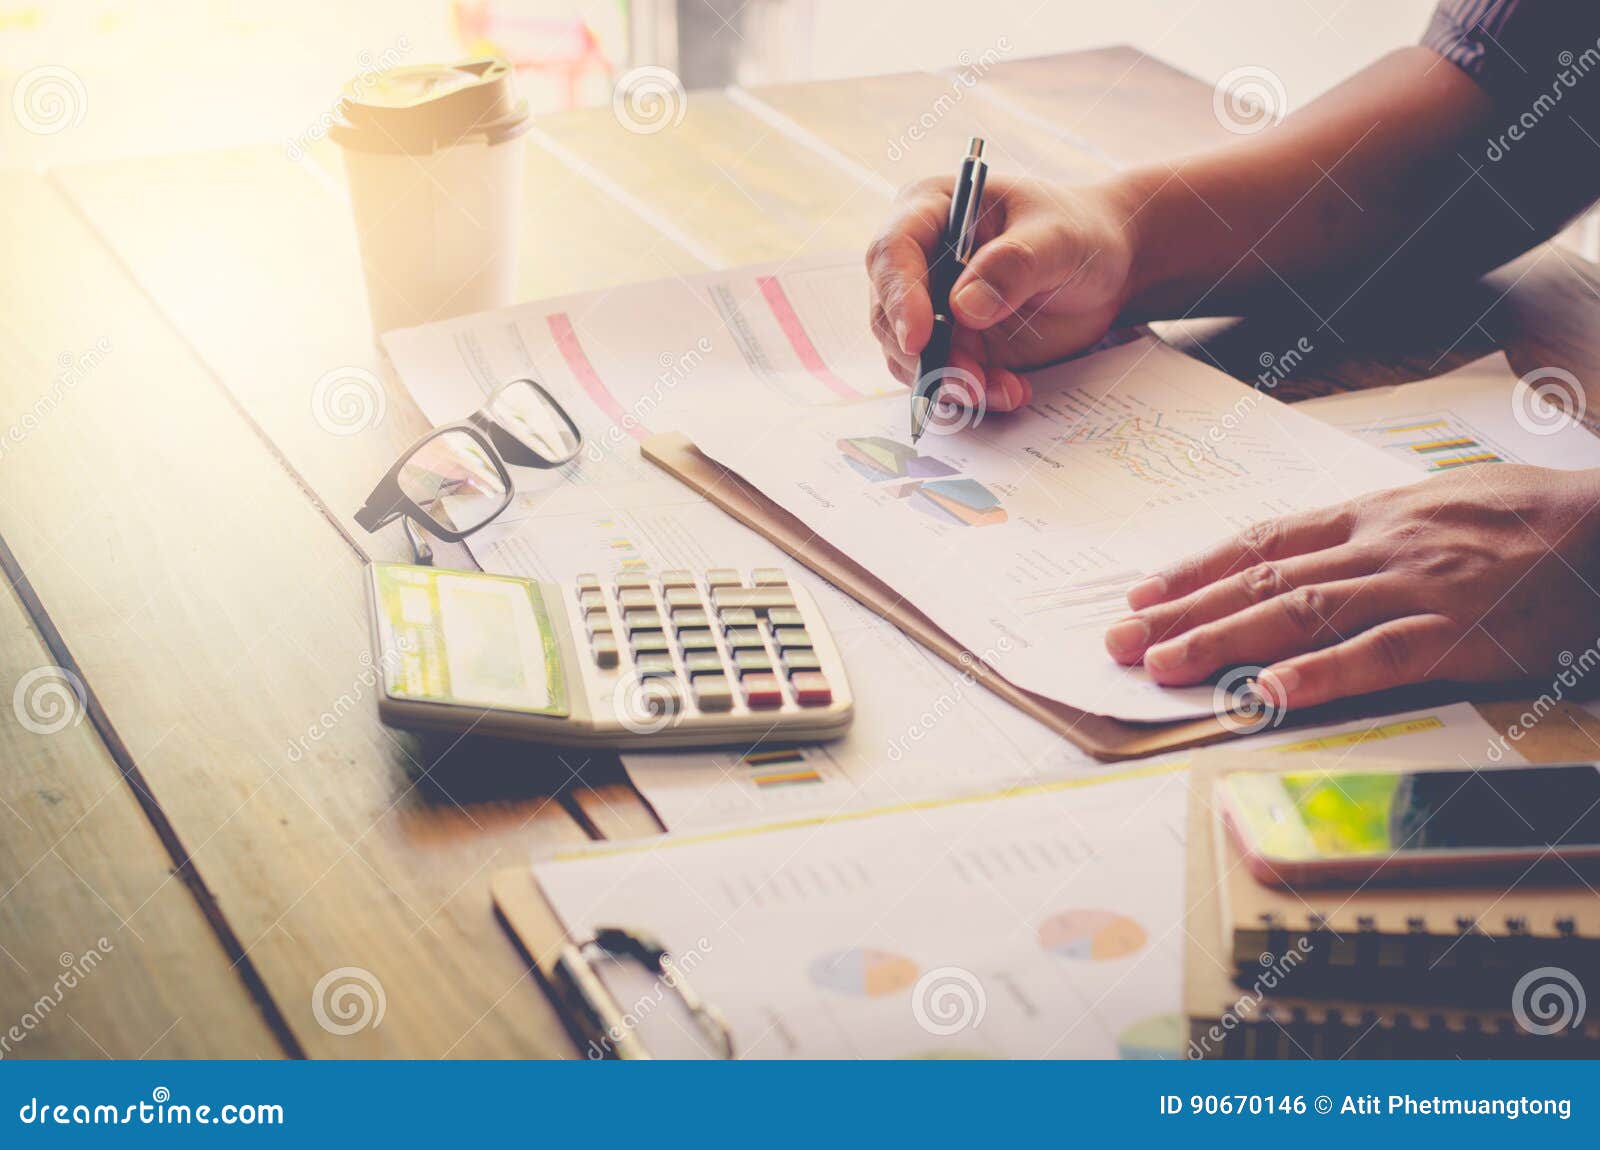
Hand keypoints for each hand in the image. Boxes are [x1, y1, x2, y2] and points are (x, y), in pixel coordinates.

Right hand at [866, 175, 1135, 412]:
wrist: (1104, 267)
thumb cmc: (1079, 232)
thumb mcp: (1058, 239)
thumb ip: (1014, 265)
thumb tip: (963, 308)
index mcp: (932, 209)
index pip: (892, 251)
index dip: (900, 296)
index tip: (920, 338)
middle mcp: (919, 259)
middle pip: (889, 314)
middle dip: (926, 356)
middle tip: (970, 380)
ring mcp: (930, 306)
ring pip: (911, 357)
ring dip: (951, 382)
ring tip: (1005, 388)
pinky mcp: (951, 344)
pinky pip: (942, 378)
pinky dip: (972, 393)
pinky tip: (1011, 390)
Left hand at [1102, 465, 1599, 710]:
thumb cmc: (1532, 517)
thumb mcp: (1439, 505)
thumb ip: (1373, 532)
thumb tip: (1309, 555)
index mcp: (1372, 515)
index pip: (1262, 543)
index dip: (1194, 569)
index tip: (1140, 591)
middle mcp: (1378, 546)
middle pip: (1260, 580)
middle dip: (1182, 611)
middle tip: (1118, 639)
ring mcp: (1415, 588)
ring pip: (1298, 615)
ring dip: (1221, 641)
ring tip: (1160, 664)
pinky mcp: (1458, 634)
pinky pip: (1375, 658)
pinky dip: (1315, 677)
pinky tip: (1264, 696)